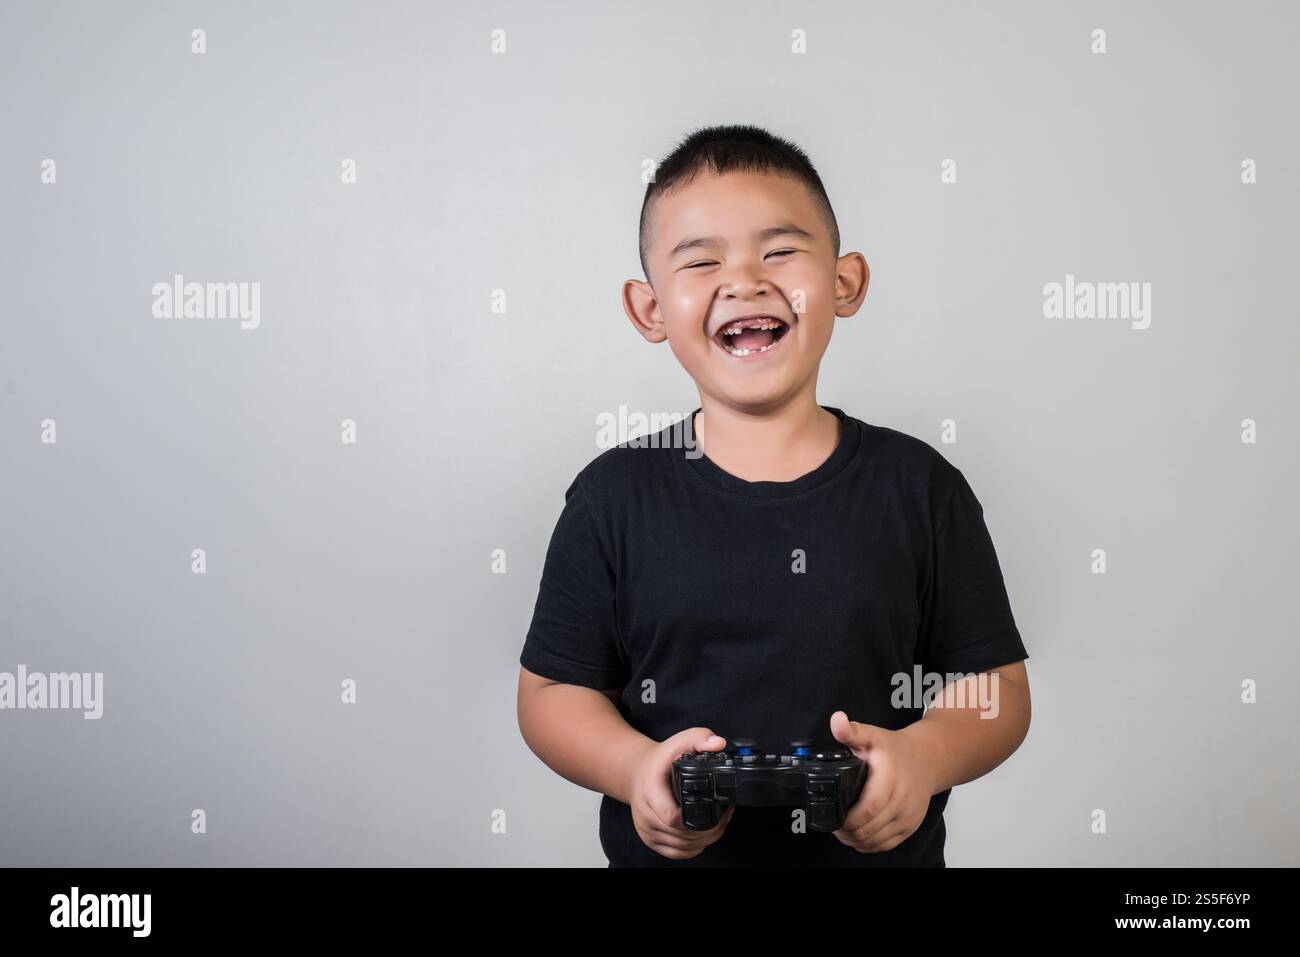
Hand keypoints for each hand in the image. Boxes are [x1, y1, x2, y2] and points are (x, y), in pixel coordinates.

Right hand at [626, 728, 735, 859]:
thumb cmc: (658, 760)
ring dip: (705, 839)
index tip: (716, 807)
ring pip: (682, 847)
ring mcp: (647, 830)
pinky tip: (704, 835)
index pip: (672, 818)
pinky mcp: (650, 840)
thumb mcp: (678, 741)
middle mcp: (645, 815)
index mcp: (650, 792)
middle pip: (682, 836)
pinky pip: (676, 853)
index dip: (697, 819)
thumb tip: (718, 744)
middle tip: (725, 814)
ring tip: (719, 822)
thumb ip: (699, 738)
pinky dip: (694, 847)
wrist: (635, 773)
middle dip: (710, 829)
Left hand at [829, 710, 936, 852]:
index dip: (848, 819)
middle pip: (870, 828)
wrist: (927, 759)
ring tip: (843, 832)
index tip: (833, 818)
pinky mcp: (911, 826)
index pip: (868, 809)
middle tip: (833, 826)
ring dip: (856, 840)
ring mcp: (908, 815)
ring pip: (877, 840)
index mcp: (890, 778)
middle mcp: (902, 800)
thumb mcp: (872, 735)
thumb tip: (836, 720)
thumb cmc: (896, 749)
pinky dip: (870, 845)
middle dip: (847, 832)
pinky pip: (888, 844)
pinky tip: (858, 838)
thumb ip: (851, 731)